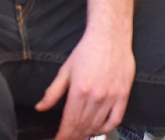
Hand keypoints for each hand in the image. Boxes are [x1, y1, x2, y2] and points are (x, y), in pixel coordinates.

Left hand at [35, 23, 133, 139]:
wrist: (110, 35)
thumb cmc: (87, 50)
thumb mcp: (65, 70)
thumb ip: (53, 92)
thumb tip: (40, 108)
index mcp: (79, 91)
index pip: (69, 122)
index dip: (63, 135)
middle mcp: (96, 96)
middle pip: (82, 126)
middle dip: (73, 136)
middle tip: (68, 139)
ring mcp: (112, 96)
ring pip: (97, 125)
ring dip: (87, 134)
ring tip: (80, 136)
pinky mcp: (124, 93)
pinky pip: (116, 119)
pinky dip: (106, 128)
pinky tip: (99, 129)